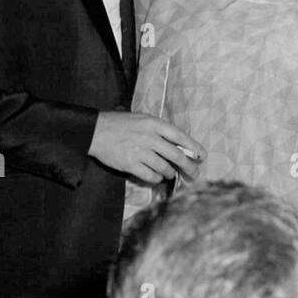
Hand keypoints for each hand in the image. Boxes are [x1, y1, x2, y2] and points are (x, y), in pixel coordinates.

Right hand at [88, 111, 204, 184]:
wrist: (95, 131)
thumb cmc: (119, 123)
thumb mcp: (142, 119)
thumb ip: (158, 130)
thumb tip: (178, 145)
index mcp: (154, 123)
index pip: (180, 136)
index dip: (193, 147)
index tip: (202, 156)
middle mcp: (150, 138)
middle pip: (176, 156)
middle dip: (188, 167)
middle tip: (194, 174)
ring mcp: (140, 152)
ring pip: (165, 168)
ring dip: (170, 173)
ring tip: (170, 173)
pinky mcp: (131, 165)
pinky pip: (150, 176)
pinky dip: (156, 178)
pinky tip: (156, 177)